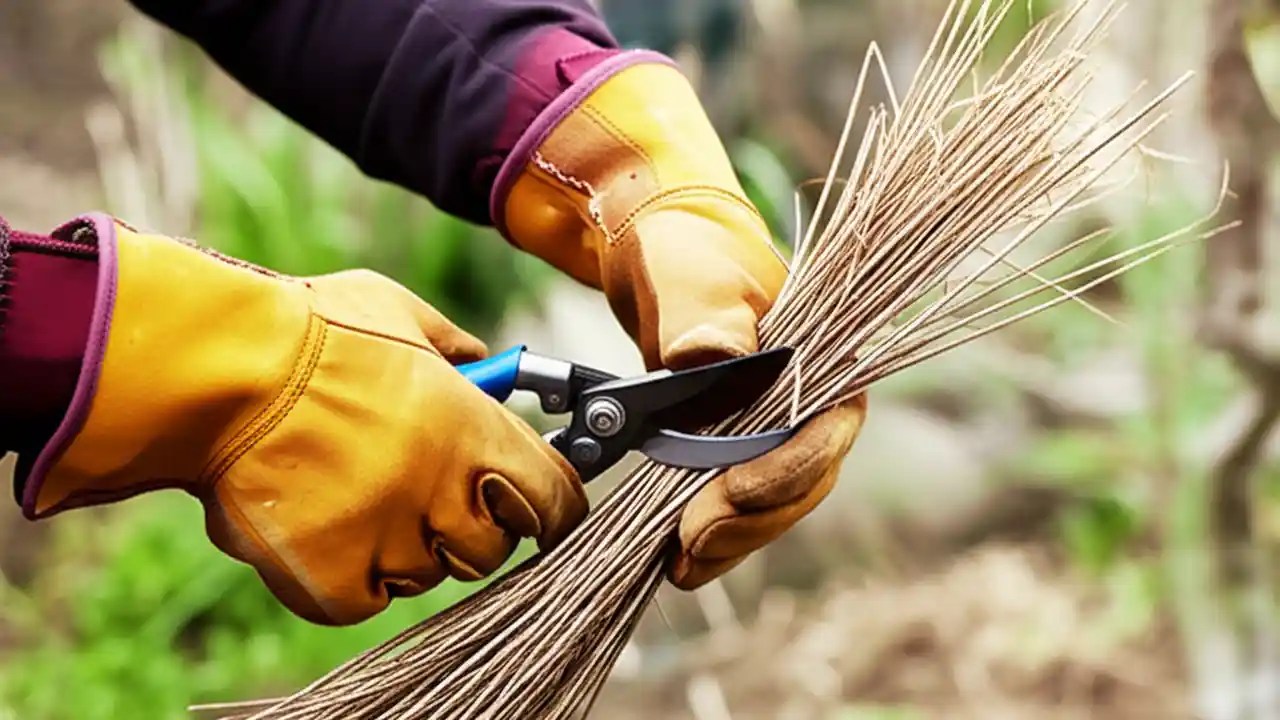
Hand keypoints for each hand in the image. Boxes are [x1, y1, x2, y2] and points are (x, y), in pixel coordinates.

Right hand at [26, 216, 585, 623]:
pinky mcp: (334, 582)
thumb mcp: (398, 311)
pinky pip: (367, 596)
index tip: (534, 505)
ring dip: (404, 543)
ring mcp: (390, 542)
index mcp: (474, 431)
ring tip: (353, 489)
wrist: (216, 373)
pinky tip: (322, 522)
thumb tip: (486, 360)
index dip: (549, 504)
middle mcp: (444, 493)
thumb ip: (454, 344)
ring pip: (427, 572)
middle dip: (468, 524)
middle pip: (491, 547)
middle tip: (424, 489)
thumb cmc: (307, 331)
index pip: (554, 499)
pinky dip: (350, 572)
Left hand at [496, 60, 867, 587]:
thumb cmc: (683, 252)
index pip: (826, 430)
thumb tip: (712, 358)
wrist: (654, 253)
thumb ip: (703, 315)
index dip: (784, 473)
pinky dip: (711, 533)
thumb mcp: (688, 275)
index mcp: (820, 356)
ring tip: (680, 564)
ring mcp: (772, 428)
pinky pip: (736, 502)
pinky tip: (676, 559)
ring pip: (772, 502)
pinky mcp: (734, 449)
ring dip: (730, 539)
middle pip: (803, 480)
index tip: (729, 496)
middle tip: (691, 544)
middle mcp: (808, 400)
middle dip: (750, 520)